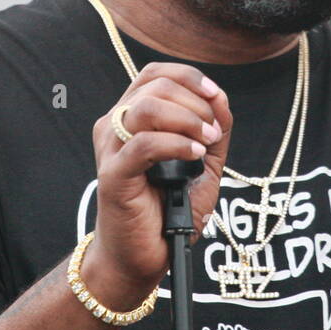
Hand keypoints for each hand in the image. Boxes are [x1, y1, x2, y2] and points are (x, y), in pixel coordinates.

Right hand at [87, 63, 232, 308]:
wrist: (141, 255)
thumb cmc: (166, 209)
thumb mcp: (201, 164)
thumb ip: (213, 131)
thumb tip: (220, 98)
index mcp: (132, 117)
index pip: (155, 74)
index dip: (188, 76)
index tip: (215, 95)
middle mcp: (115, 127)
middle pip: (154, 86)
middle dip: (194, 102)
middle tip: (213, 132)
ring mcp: (111, 150)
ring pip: (145, 108)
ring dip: (186, 120)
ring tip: (204, 143)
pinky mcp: (113, 175)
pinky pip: (144, 144)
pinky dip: (176, 144)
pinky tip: (193, 156)